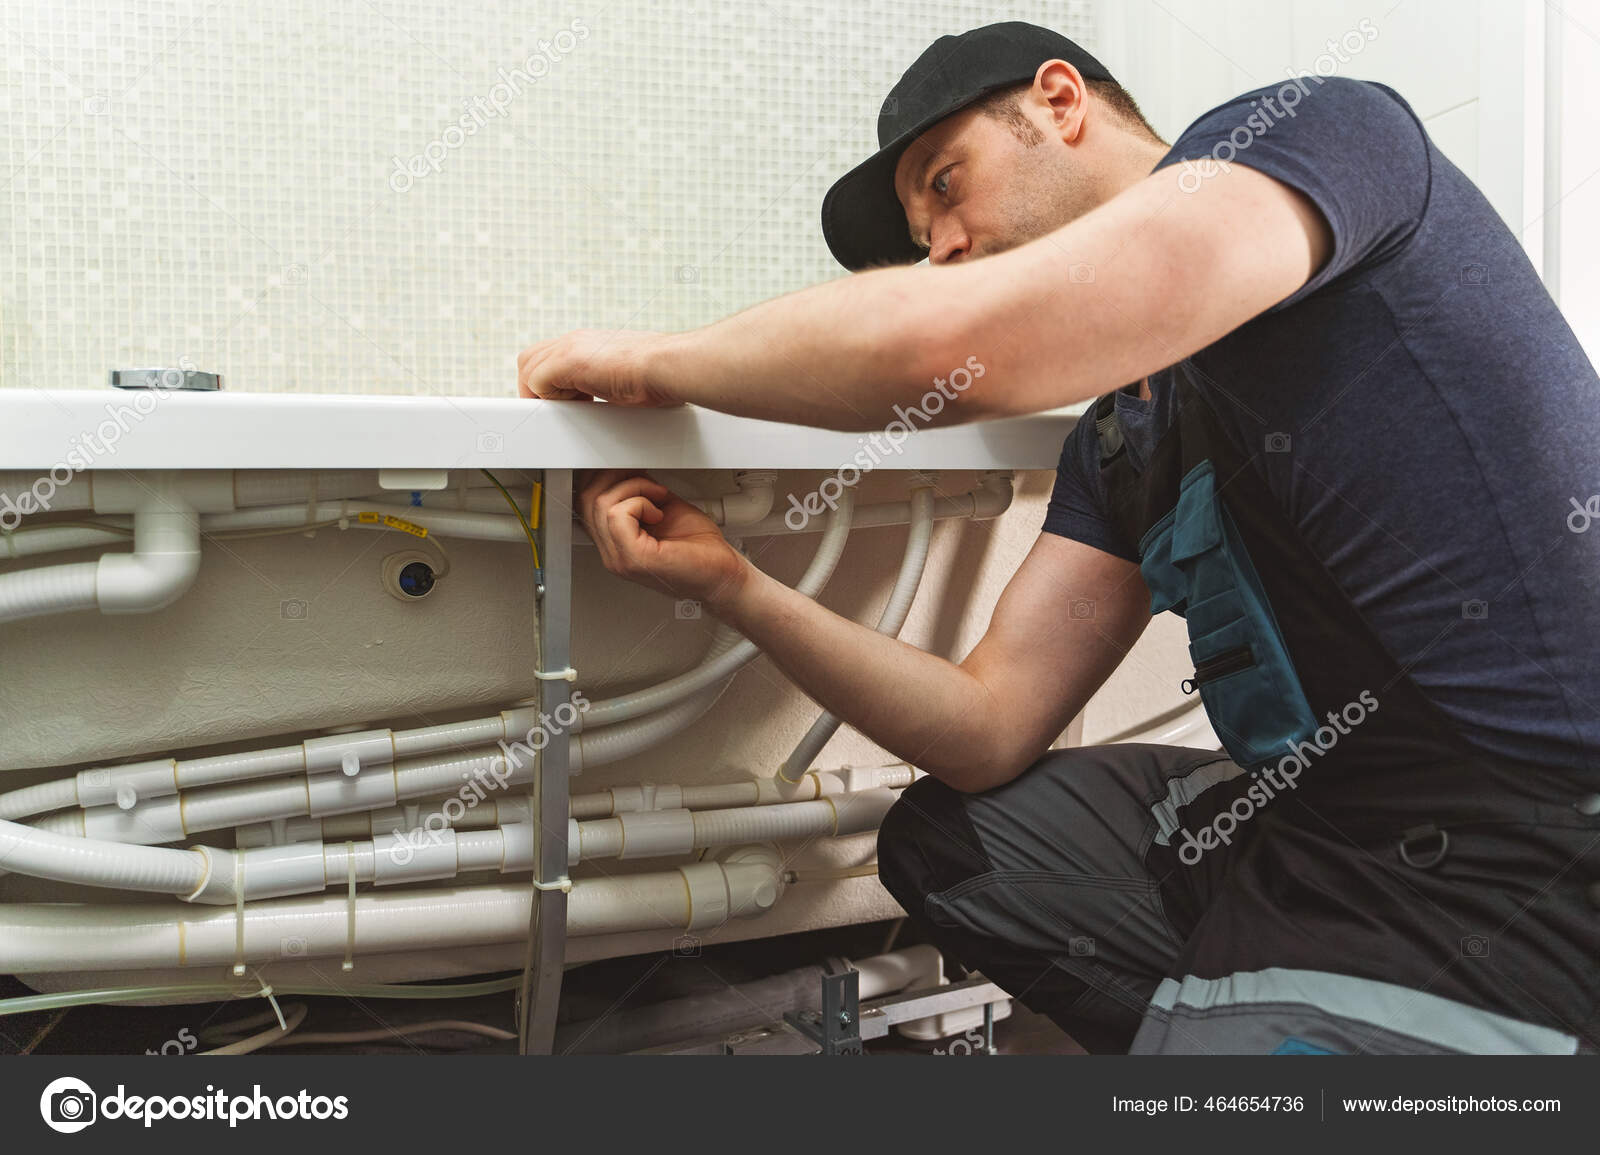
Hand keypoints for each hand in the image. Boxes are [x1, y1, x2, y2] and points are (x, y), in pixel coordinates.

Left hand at [517, 330, 682, 406]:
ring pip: (529, 368)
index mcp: (589, 343)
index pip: (549, 357)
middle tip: (558, 410)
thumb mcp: (624, 378)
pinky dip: (546, 401)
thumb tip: (608, 400)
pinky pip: (536, 382)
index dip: (550, 384)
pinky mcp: (569, 361)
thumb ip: (606, 384)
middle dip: (536, 389)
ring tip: (565, 411)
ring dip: (541, 395)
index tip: (566, 403)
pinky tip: (570, 409)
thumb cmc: (660, 375)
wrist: (671, 366)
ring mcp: (571, 348)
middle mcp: (576, 340)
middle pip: (531, 359)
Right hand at [578, 469, 748, 609]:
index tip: (632, 472)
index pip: (585, 504)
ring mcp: (620, 559)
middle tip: (645, 480)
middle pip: (587, 501)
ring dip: (633, 487)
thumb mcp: (663, 510)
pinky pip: (616, 515)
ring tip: (657, 497)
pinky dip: (639, 502)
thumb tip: (630, 470)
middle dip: (616, 477)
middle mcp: (613, 554)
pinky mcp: (634, 559)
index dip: (605, 479)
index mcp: (616, 543)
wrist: (722, 575)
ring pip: (600, 504)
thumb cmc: (701, 551)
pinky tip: (658, 512)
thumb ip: (641, 494)